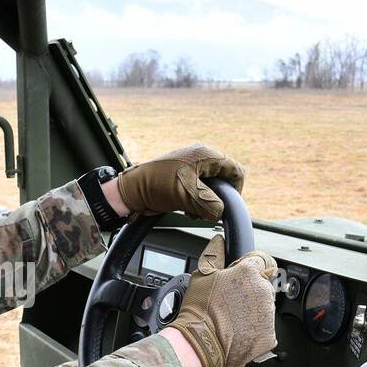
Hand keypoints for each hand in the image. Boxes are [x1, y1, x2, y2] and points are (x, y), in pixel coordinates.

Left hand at [114, 142, 246, 220]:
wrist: (131, 191)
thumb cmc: (156, 186)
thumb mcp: (187, 196)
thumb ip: (210, 204)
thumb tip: (221, 212)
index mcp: (205, 154)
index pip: (235, 170)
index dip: (236, 189)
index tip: (228, 205)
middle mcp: (200, 158)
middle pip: (223, 180)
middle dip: (217, 198)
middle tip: (207, 210)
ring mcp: (191, 167)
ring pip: (211, 187)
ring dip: (205, 202)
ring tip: (192, 210)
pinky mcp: (183, 178)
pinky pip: (199, 190)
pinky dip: (196, 201)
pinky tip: (186, 208)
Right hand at [168, 235, 277, 366]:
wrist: (200, 343)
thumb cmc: (199, 310)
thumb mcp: (201, 276)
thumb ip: (215, 256)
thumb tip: (218, 243)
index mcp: (249, 272)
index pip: (262, 260)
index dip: (251, 267)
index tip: (244, 275)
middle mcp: (263, 290)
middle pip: (263, 286)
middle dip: (250, 292)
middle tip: (230, 302)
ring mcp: (268, 314)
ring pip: (264, 308)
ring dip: (252, 311)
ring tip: (231, 320)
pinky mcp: (269, 335)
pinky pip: (265, 330)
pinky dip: (254, 332)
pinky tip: (237, 333)